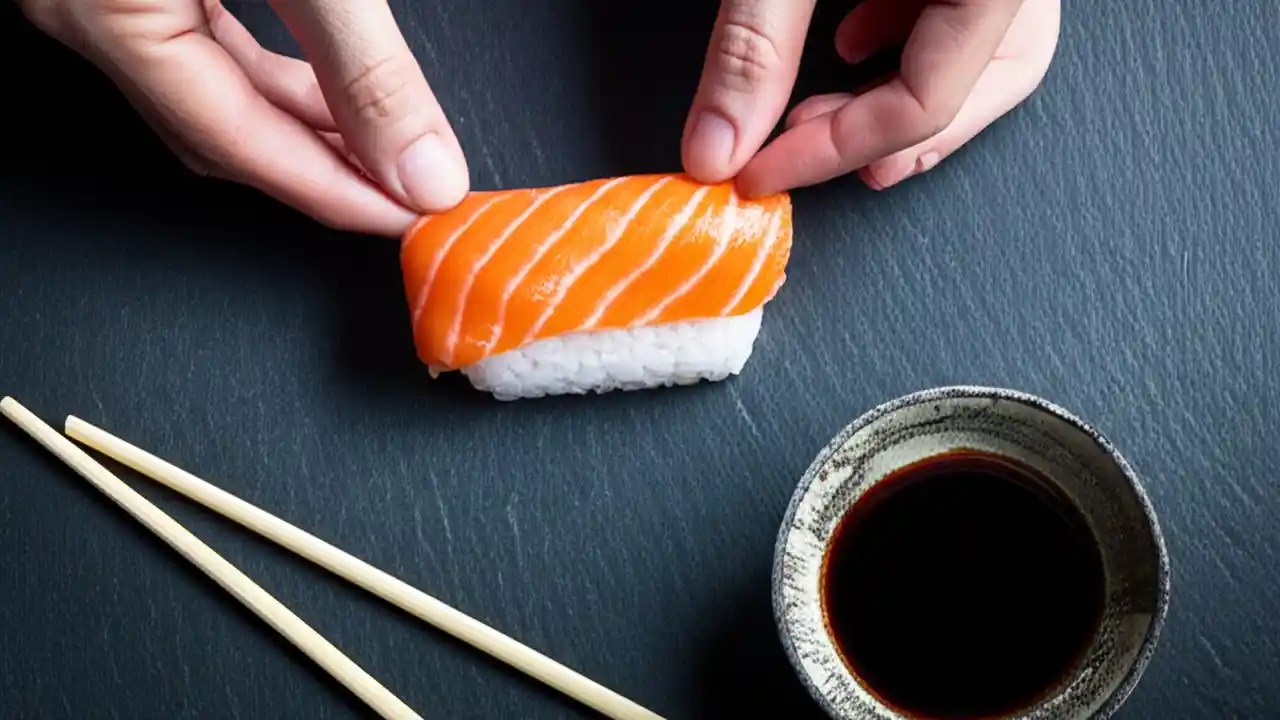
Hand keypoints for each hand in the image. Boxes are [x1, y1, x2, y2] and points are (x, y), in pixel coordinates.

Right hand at [18, 0, 467, 235]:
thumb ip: (361, 63)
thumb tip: (422, 168)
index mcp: (109, 12)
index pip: (242, 144)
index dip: (339, 193)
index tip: (416, 216)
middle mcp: (84, 14)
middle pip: (224, 136)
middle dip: (328, 174)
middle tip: (411, 197)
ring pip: (211, 100)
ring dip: (306, 131)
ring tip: (387, 154)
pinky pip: (200, 54)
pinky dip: (272, 82)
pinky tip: (327, 94)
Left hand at [681, 0, 1059, 196]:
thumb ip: (755, 46)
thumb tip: (715, 151)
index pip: (928, 100)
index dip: (832, 149)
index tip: (756, 171)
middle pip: (992, 86)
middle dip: (891, 135)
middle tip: (804, 154)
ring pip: (991, 52)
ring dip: (907, 92)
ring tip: (828, 106)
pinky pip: (971, 8)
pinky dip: (908, 36)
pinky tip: (847, 37)